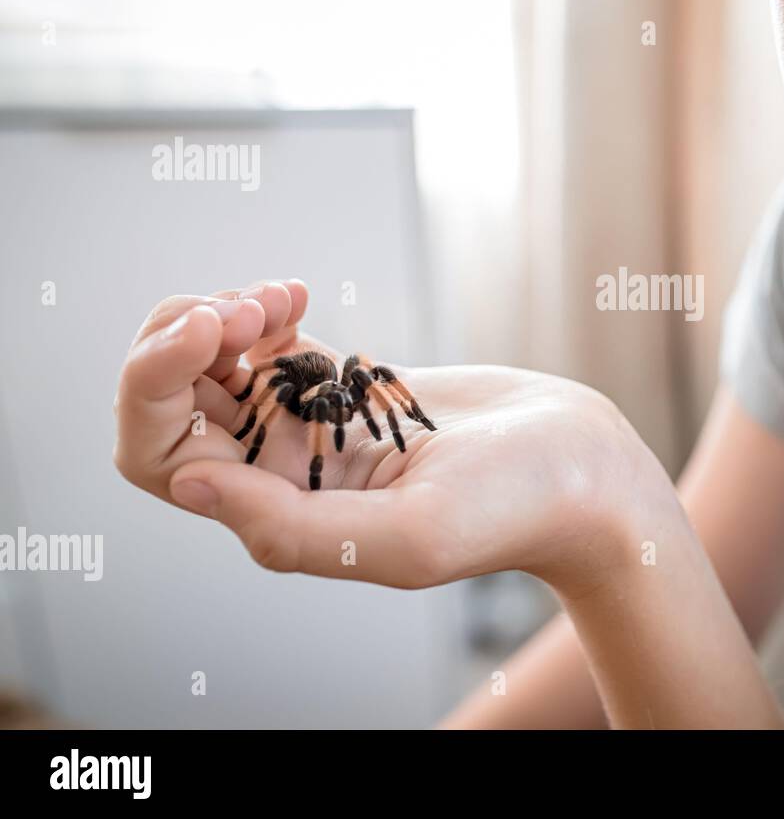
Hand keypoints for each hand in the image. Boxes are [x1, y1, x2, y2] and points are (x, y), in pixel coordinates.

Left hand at [113, 280, 667, 592]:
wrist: (582, 465)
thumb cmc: (512, 508)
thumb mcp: (406, 536)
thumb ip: (292, 527)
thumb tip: (187, 480)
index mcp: (281, 517)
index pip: (160, 453)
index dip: (154, 384)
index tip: (213, 329)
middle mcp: (283, 473)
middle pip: (173, 401)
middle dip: (183, 336)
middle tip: (244, 305)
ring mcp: (313, 425)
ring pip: (213, 365)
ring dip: (222, 314)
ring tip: (279, 296)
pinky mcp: (348, 386)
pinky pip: (271, 345)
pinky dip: (264, 309)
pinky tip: (296, 294)